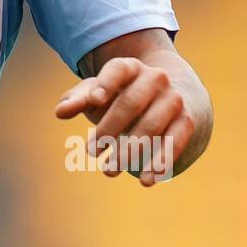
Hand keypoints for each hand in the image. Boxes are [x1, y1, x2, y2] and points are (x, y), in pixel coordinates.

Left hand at [54, 57, 194, 185]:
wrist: (165, 99)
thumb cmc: (119, 97)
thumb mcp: (98, 95)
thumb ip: (78, 100)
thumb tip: (60, 111)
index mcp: (130, 67)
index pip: (117, 70)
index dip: (106, 84)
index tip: (93, 101)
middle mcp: (155, 78)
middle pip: (131, 102)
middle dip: (109, 128)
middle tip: (91, 152)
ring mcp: (173, 99)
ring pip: (151, 125)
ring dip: (129, 150)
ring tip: (108, 171)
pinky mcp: (187, 121)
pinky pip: (176, 141)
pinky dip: (161, 161)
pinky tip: (146, 180)